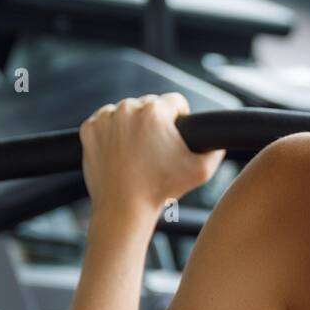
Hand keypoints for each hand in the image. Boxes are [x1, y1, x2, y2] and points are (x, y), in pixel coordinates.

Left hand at [80, 94, 224, 215]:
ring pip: (127, 112)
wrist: (123, 207)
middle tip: (156, 149)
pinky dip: (113, 132)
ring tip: (139, 151)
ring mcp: (105, 118)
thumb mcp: (202, 171)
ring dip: (134, 125)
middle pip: (150, 104)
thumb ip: (217, 150)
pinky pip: (107, 121)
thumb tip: (220, 141)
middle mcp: (128, 108)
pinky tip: (121, 151)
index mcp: (155, 111)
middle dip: (155, 122)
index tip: (174, 137)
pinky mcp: (89, 129)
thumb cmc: (162, 189)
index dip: (180, 119)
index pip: (175, 101)